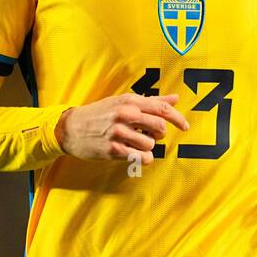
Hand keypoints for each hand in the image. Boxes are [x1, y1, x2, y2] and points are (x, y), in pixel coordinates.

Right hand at [56, 93, 189, 163]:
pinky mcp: (113, 149)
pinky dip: (142, 158)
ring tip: (135, 143)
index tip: (185, 127)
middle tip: (151, 135)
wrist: (70, 128)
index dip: (178, 118)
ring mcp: (119, 132)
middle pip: (159, 127)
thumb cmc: (100, 113)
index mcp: (129, 101)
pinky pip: (140, 157)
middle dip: (160, 134)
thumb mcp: (123, 102)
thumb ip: (151, 101)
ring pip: (151, 145)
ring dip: (148, 147)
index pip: (162, 109)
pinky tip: (134, 153)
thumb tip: (175, 99)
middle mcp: (125, 114)